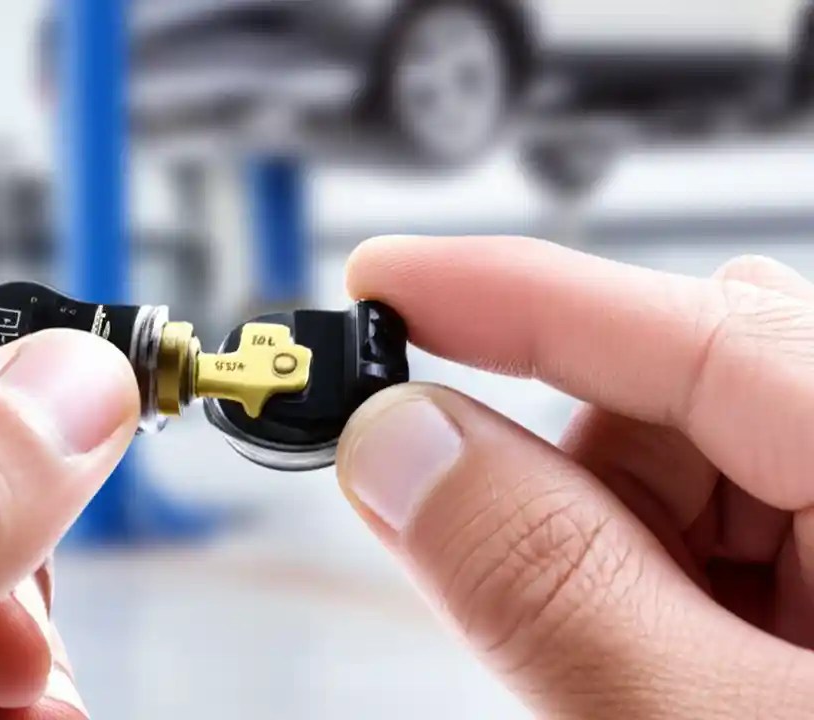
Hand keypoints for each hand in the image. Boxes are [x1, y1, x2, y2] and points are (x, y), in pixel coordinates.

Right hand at [339, 236, 813, 717]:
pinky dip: (644, 599)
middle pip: (678, 408)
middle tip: (498, 579)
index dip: (516, 290)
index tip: (381, 281)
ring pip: (684, 485)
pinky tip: (660, 675)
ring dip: (606, 561)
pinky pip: (712, 549)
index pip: (700, 323)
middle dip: (566, 481)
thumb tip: (401, 443)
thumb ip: (550, 579)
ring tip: (631, 683)